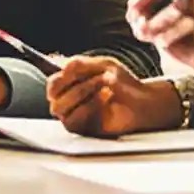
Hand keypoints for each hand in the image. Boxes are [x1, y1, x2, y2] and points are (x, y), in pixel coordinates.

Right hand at [46, 56, 180, 137]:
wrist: (141, 101)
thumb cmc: (122, 83)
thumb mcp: (103, 65)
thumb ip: (82, 64)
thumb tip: (63, 67)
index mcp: (70, 85)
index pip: (52, 84)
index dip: (60, 78)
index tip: (74, 71)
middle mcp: (68, 102)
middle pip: (54, 96)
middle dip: (76, 84)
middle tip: (98, 78)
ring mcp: (74, 117)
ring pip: (60, 109)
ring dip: (82, 93)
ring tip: (104, 87)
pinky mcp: (83, 129)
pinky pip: (73, 121)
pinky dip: (88, 107)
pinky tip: (105, 98)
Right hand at [126, 0, 193, 84]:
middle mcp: (166, 10)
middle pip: (135, 7)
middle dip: (149, 2)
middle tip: (165, 2)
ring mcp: (163, 30)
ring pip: (144, 23)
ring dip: (167, 17)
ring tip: (191, 20)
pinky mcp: (164, 46)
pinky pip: (157, 37)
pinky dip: (175, 31)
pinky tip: (191, 30)